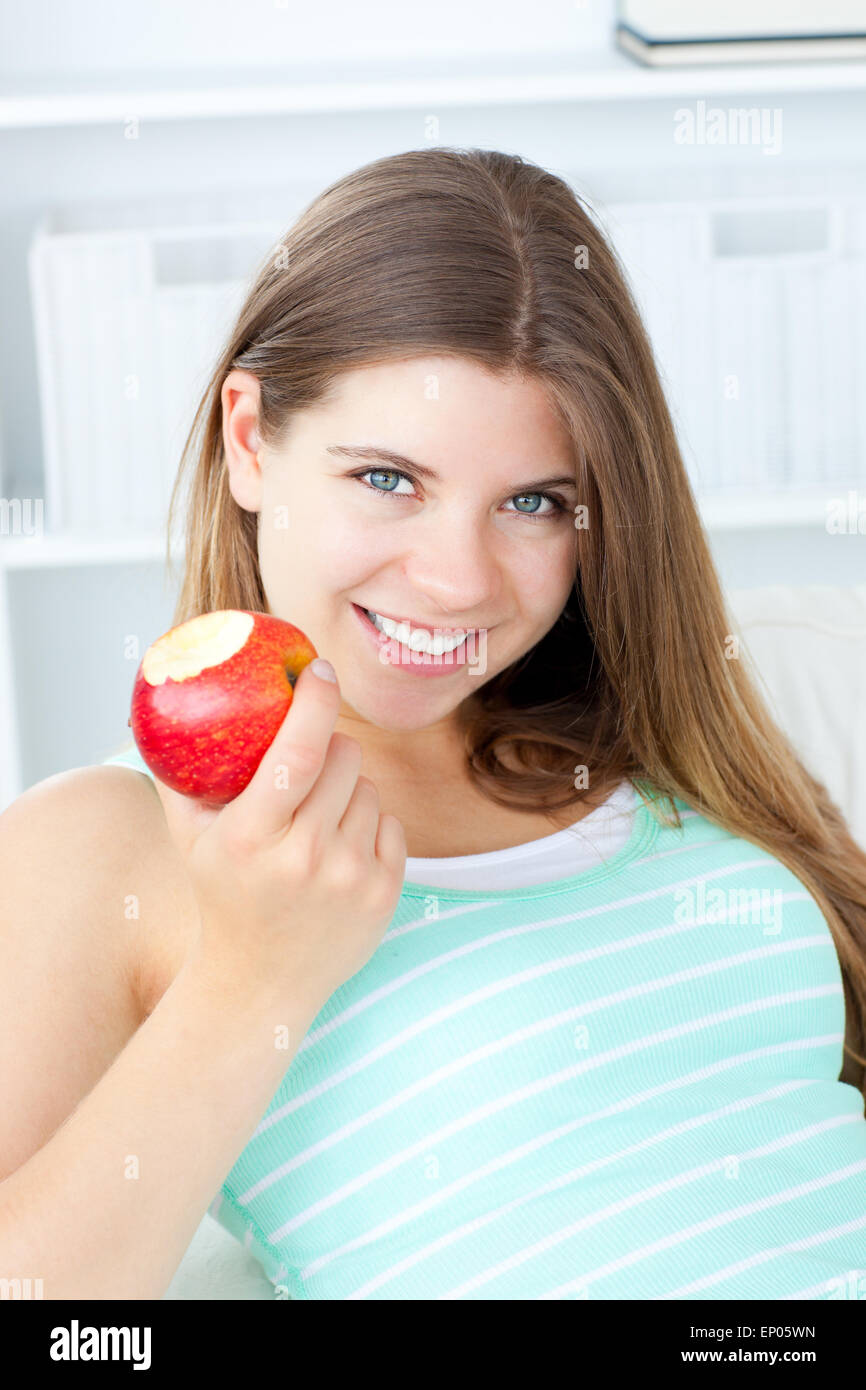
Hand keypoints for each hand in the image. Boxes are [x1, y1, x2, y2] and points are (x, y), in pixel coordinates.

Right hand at [156, 658, 405, 1012]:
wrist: (259, 983)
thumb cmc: (221, 894)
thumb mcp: (189, 837)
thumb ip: (182, 773)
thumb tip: (168, 703)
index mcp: (249, 837)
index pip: (296, 751)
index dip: (314, 701)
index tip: (318, 669)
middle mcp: (304, 857)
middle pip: (344, 757)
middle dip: (330, 745)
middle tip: (310, 760)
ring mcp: (349, 878)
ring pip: (370, 787)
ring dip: (348, 789)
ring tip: (316, 822)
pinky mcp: (384, 893)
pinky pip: (391, 822)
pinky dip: (368, 825)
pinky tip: (338, 851)